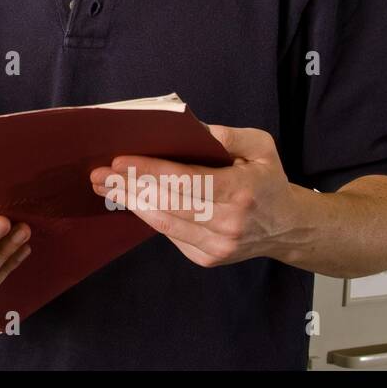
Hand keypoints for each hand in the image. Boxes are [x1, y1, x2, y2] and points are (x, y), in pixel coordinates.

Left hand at [88, 123, 305, 267]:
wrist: (288, 227)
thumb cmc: (267, 181)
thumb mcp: (261, 147)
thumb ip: (229, 136)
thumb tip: (192, 129)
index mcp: (242, 191)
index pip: (186, 180)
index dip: (150, 170)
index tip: (119, 160)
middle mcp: (229, 223)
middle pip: (168, 203)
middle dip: (128, 186)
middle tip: (99, 174)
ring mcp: (218, 245)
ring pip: (163, 222)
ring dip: (130, 202)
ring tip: (104, 186)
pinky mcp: (207, 258)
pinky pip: (170, 234)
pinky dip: (148, 215)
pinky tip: (130, 200)